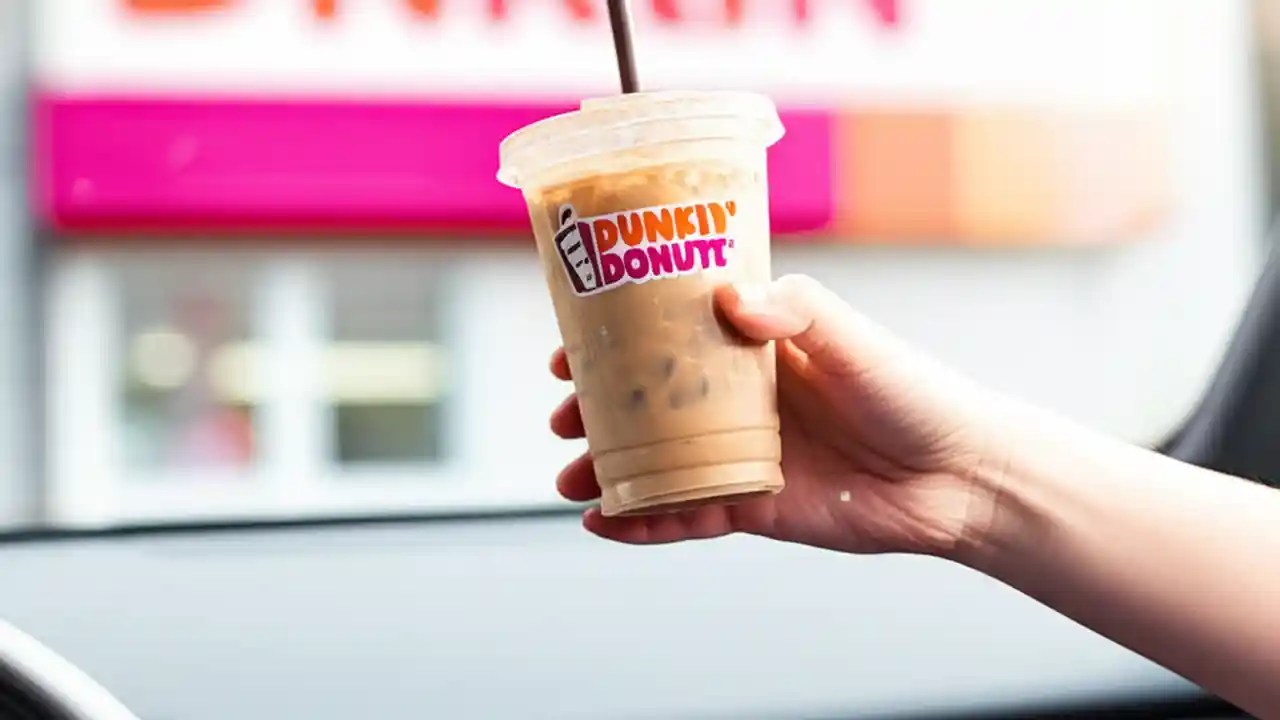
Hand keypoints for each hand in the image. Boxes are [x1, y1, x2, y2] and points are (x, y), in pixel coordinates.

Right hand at [549, 275, 1006, 557]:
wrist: (959, 475)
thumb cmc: (912, 390)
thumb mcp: (852, 335)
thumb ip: (794, 309)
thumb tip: (730, 298)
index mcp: (752, 349)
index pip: (666, 338)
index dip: (612, 342)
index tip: (569, 349)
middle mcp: (738, 400)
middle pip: (646, 405)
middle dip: (596, 412)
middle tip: (562, 417)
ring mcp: (741, 455)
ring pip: (656, 464)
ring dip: (608, 472)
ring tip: (570, 479)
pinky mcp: (755, 507)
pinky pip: (687, 516)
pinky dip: (644, 523)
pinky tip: (604, 524)